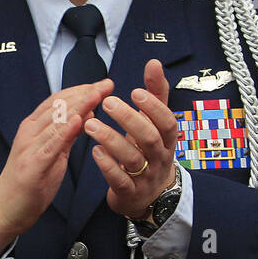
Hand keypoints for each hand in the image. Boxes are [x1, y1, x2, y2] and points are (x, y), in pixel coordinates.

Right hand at [0, 78, 114, 249]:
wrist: (5, 209)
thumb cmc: (29, 182)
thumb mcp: (53, 154)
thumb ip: (67, 135)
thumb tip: (85, 114)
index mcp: (33, 127)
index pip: (58, 101)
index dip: (81, 90)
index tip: (102, 84)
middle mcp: (29, 132)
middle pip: (58, 106)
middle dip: (84, 93)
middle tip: (106, 84)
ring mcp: (28, 147)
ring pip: (54, 121)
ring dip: (77, 106)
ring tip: (96, 95)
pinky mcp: (31, 165)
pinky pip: (49, 145)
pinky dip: (64, 131)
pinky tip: (78, 121)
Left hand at [83, 58, 179, 219]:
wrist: (149, 196)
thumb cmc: (149, 151)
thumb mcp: (155, 124)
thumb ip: (155, 95)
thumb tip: (154, 63)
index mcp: (167, 140)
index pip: (168, 122)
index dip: (154, 108)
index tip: (135, 91)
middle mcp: (159, 158)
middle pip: (150, 138)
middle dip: (129, 120)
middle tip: (107, 102)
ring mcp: (145, 176)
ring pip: (133, 159)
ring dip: (111, 139)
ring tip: (90, 124)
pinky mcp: (129, 192)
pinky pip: (120, 180)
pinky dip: (107, 165)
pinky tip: (94, 151)